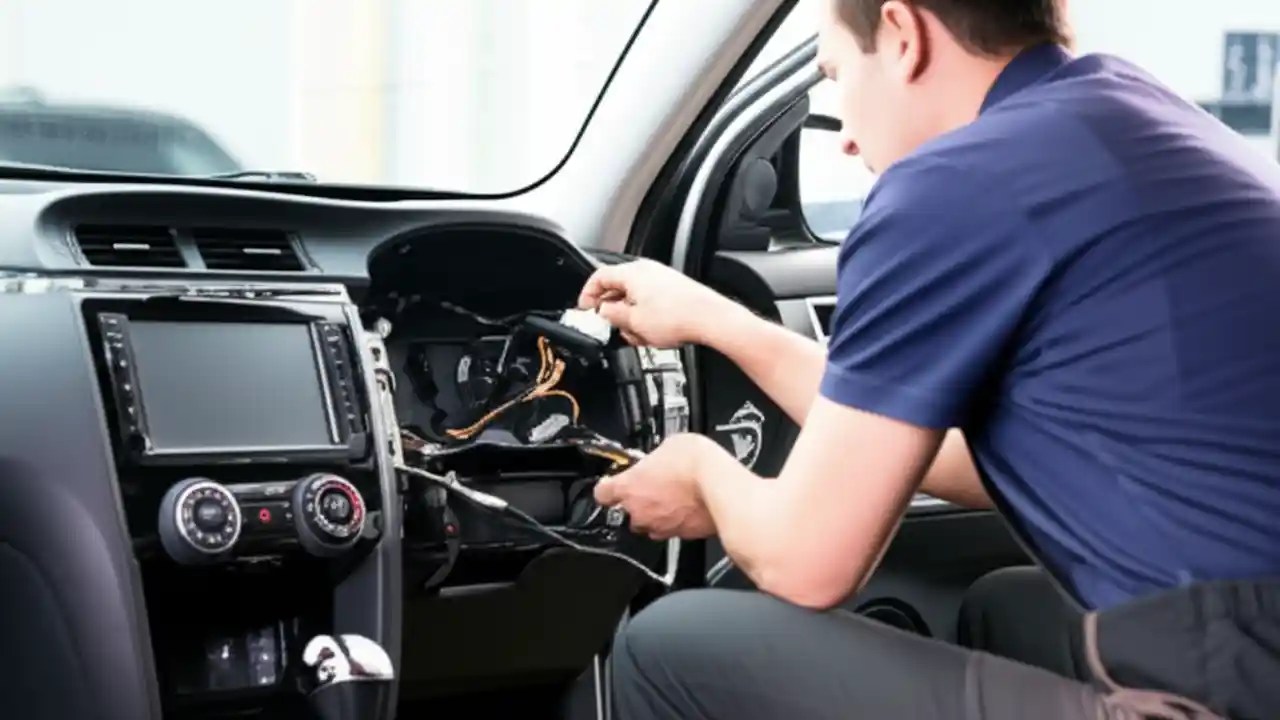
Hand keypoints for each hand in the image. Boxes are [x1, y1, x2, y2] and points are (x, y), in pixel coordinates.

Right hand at [577, 259, 736, 347]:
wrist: (711, 319)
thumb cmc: (678, 317)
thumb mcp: (633, 322)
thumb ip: (611, 315)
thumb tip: (603, 311)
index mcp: (632, 273)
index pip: (598, 277)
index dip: (587, 295)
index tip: (586, 310)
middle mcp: (647, 271)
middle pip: (617, 288)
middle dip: (613, 310)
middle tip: (613, 327)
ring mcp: (662, 279)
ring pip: (634, 297)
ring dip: (630, 317)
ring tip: (638, 335)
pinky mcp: (674, 290)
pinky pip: (650, 301)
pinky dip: (645, 315)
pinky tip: (652, 332)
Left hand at [592, 433, 722, 539]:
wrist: (722, 488)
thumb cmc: (695, 463)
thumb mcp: (669, 444)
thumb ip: (656, 457)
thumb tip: (660, 458)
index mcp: (629, 487)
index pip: (602, 494)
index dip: (606, 487)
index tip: (611, 482)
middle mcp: (640, 512)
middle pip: (627, 511)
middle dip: (638, 500)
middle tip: (655, 484)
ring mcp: (660, 527)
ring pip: (650, 524)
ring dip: (657, 512)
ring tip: (675, 495)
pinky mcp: (681, 536)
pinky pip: (672, 529)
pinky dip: (677, 520)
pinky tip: (689, 505)